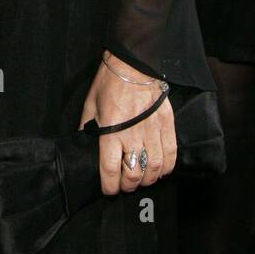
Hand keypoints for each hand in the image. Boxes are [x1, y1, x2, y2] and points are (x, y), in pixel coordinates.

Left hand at [79, 53, 176, 195]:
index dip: (109, 185)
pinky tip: (161, 171)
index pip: (110, 168)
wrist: (133, 63)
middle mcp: (133, 134)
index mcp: (111, 129)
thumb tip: (83, 141)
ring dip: (147, 180)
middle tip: (124, 185)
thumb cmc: (110, 82)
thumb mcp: (90, 103)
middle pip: (134, 173)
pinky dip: (167, 168)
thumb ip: (87, 126)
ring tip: (141, 180)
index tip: (108, 190)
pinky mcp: (167, 125)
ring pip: (154, 168)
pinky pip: (171, 154)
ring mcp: (153, 130)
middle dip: (128, 185)